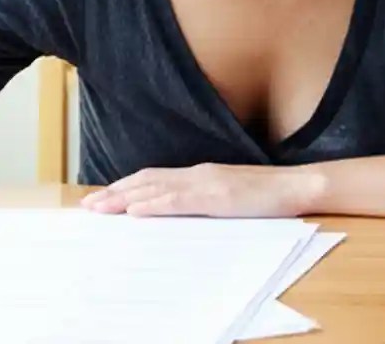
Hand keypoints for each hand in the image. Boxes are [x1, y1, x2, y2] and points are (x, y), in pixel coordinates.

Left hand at [79, 163, 323, 217]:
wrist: (297, 187)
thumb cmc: (267, 195)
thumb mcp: (228, 196)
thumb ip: (202, 199)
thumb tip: (175, 209)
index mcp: (199, 173)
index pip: (153, 177)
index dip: (125, 185)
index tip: (101, 196)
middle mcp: (197, 173)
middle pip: (146, 180)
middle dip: (114, 192)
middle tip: (87, 204)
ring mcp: (206, 183)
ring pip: (156, 188)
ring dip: (124, 198)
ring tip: (100, 208)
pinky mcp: (218, 197)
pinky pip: (179, 201)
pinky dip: (155, 204)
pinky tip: (136, 210)